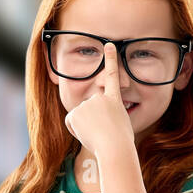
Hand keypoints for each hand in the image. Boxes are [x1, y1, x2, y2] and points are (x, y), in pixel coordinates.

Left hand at [63, 41, 133, 157]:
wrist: (115, 148)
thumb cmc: (121, 143)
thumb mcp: (120, 126)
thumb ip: (110, 117)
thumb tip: (102, 122)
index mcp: (114, 100)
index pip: (112, 76)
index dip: (110, 60)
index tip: (109, 44)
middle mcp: (101, 98)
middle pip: (89, 108)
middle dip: (91, 120)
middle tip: (102, 131)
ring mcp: (88, 103)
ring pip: (80, 117)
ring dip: (84, 127)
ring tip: (97, 133)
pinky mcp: (76, 111)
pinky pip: (72, 123)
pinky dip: (76, 130)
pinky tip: (87, 133)